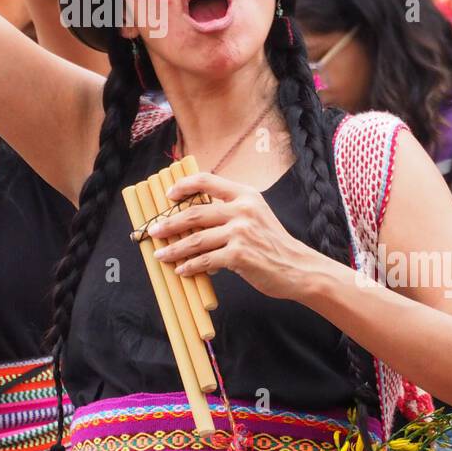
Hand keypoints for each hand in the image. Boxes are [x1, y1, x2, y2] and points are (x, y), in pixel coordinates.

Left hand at [148, 172, 327, 301]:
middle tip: (153, 231)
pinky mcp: (239, 255)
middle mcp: (242, 209)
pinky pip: (206, 260)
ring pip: (196, 240)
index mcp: (245, 195)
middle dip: (169, 223)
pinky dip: (190, 266)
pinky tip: (182, 270)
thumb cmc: (273, 243)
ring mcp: (241, 232)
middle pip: (194, 213)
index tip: (168, 195)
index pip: (207, 180)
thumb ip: (230, 210)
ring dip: (174, 249)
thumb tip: (194, 218)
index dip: (184, 185)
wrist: (298, 268)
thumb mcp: (256, 215)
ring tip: (161, 255)